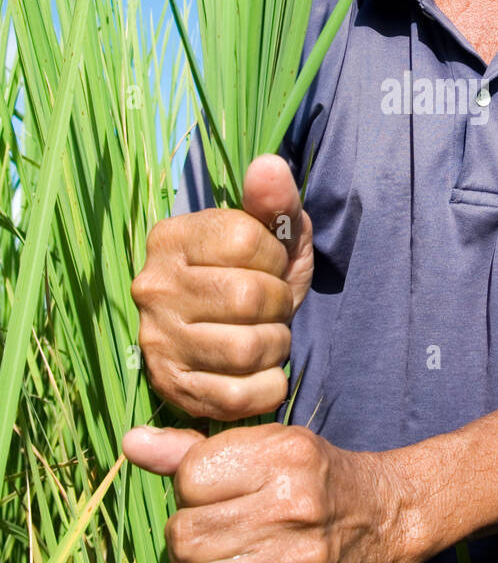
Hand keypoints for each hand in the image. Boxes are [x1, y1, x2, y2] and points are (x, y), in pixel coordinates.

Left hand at [122, 422, 404, 562]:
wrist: (382, 519)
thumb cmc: (314, 477)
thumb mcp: (266, 446)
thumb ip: (194, 449)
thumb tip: (131, 444)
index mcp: (282, 458)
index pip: (192, 477)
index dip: (186, 489)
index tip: (203, 496)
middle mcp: (288, 511)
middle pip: (186, 535)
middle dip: (179, 541)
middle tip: (200, 540)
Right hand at [131, 154, 313, 420]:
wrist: (227, 332)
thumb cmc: (255, 273)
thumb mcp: (273, 233)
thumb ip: (275, 201)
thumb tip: (269, 165)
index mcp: (172, 238)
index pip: (246, 239)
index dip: (275, 257)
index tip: (270, 266)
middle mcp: (153, 287)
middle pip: (249, 297)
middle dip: (279, 305)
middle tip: (272, 308)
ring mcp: (157, 340)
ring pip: (246, 350)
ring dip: (276, 346)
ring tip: (267, 337)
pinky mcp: (171, 388)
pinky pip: (239, 397)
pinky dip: (268, 387)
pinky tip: (261, 371)